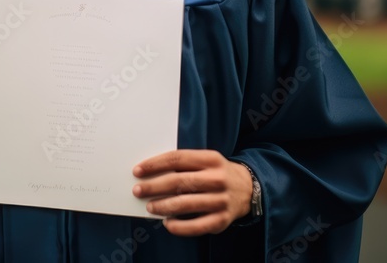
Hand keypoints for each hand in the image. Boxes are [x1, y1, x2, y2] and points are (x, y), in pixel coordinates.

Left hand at [132, 149, 252, 235]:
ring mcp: (221, 200)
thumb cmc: (217, 173)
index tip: (138, 170)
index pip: (177, 158)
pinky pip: (197, 226)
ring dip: (163, 206)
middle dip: (154, 186)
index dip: (155, 164)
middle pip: (179, 181)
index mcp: (211, 159)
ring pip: (186, 204)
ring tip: (150, 207)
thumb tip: (151, 173)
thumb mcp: (206, 161)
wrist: (249, 189)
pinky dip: (179, 227)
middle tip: (138, 190)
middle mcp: (217, 178)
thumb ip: (184, 165)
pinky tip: (167, 223)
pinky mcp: (222, 220)